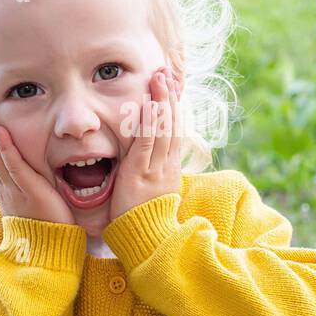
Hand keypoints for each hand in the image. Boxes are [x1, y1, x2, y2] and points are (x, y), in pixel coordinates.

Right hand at [0, 95, 75, 225]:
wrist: (49, 251)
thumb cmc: (46, 227)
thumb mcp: (32, 200)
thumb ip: (27, 184)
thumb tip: (28, 171)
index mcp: (4, 186)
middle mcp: (4, 185)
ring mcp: (13, 187)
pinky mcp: (28, 190)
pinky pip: (13, 166)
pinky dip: (4, 147)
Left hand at [108, 67, 182, 222]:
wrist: (146, 242)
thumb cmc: (144, 222)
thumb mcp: (150, 194)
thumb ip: (149, 175)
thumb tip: (146, 164)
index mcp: (170, 170)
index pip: (174, 132)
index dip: (173, 109)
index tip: (171, 88)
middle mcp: (167, 166)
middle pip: (172, 125)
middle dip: (169, 97)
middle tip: (167, 73)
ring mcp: (156, 168)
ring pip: (163, 129)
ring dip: (161, 101)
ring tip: (159, 78)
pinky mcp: (141, 173)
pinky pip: (148, 143)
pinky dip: (150, 122)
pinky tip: (149, 104)